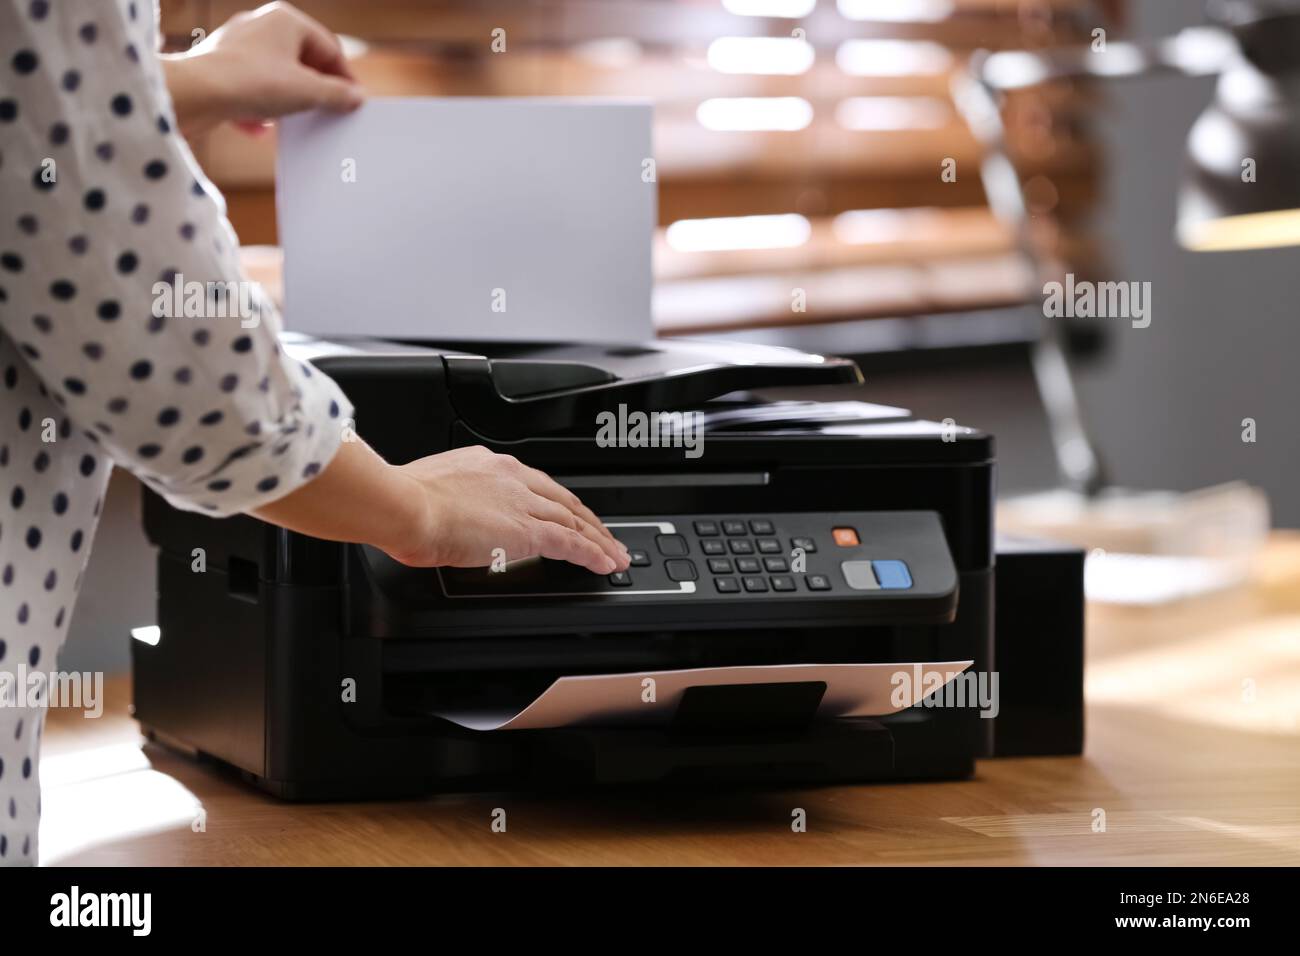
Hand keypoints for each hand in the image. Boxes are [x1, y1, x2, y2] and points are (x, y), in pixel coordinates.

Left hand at [162, 2, 362, 136]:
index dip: (345, 77)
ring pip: (275, 76)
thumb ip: (337, 95)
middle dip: (314, 89)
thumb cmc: (251, 82)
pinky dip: (258, 108)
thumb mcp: (307, 92)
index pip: (329, 47)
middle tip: (326, 112)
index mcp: (286, 19)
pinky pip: (249, 88)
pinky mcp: (219, 68)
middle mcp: (261, 25)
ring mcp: (237, 46)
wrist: (194, 94)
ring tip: (292, 120)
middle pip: (302, 61)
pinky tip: (260, 127)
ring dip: (287, 100)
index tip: (352, 101)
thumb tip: (355, 98)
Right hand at [386, 446, 630, 573]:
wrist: (404, 505)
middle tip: (605, 536)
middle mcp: (513, 479)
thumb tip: (453, 517)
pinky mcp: (527, 531)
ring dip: (599, 541)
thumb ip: (454, 501)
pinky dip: (593, 554)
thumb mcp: (435, 491)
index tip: (569, 514)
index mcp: (490, 466)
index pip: (538, 485)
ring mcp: (522, 504)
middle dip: (588, 521)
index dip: (559, 503)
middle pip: (564, 502)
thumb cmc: (405, 501)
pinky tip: (605, 563)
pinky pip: (571, 543)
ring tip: (614, 555)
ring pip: (574, 522)